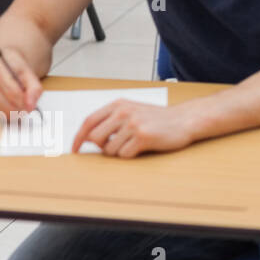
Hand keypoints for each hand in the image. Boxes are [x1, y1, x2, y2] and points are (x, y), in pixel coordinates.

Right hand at [0, 45, 41, 117]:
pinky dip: (4, 114)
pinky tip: (10, 107)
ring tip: (19, 106)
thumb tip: (30, 106)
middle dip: (18, 108)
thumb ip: (34, 90)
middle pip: (4, 102)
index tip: (31, 106)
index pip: (12, 91)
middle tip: (26, 108)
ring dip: (11, 112)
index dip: (24, 102)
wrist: (7, 68)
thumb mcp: (30, 76)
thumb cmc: (18, 72)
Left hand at [73, 100, 195, 157]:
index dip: (78, 138)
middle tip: (117, 145)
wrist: (185, 120)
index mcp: (118, 104)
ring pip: (109, 149)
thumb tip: (88, 138)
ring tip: (134, 144)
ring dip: (119, 152)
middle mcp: (124, 112)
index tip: (74, 149)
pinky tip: (142, 147)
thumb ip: (110, 120)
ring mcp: (133, 124)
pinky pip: (124, 155)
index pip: (88, 122)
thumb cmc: (158, 118)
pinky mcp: (143, 136)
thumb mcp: (132, 111)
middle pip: (95, 138)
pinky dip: (130, 155)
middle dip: (102, 146)